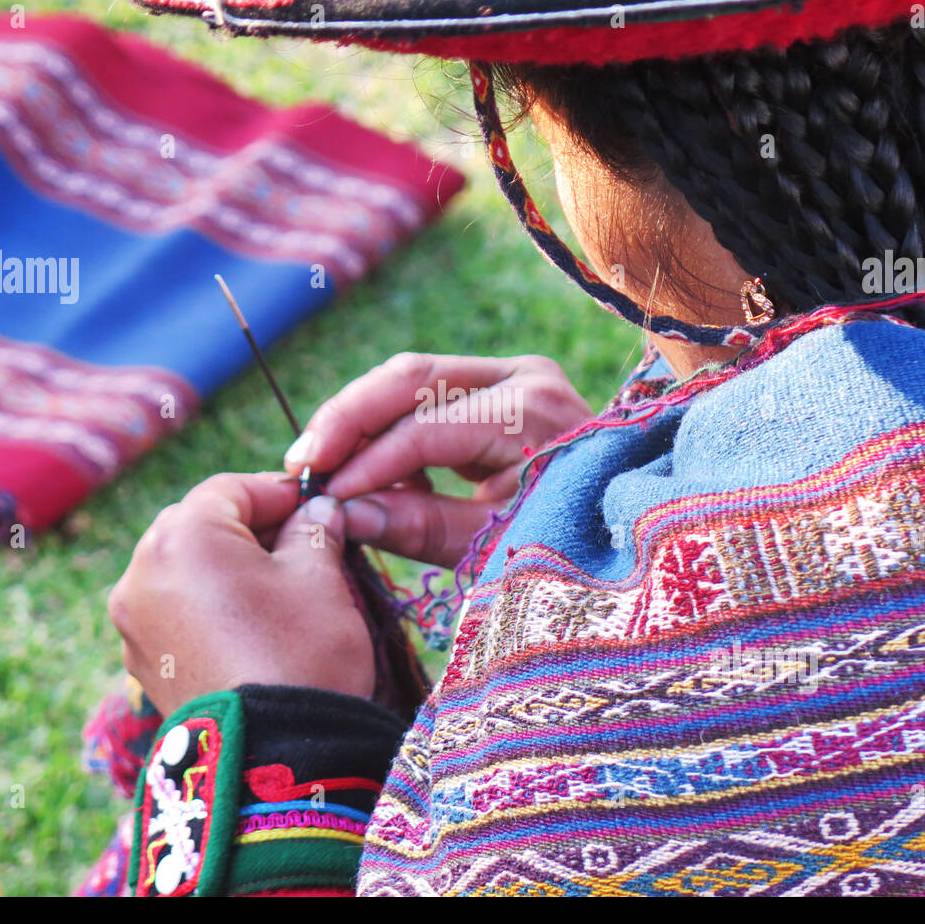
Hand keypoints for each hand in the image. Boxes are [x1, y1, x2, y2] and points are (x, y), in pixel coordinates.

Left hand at [107, 473, 372, 716]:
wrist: (272, 755)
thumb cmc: (301, 651)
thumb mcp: (320, 577)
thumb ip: (314, 528)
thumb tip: (316, 509)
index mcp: (183, 535)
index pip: (231, 489)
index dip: (278, 493)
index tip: (315, 508)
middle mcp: (141, 570)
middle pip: (199, 525)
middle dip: (249, 530)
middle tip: (300, 547)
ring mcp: (132, 620)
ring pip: (183, 568)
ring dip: (225, 568)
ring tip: (276, 592)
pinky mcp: (140, 661)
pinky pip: (173, 611)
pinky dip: (206, 607)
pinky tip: (249, 627)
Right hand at [284, 353, 591, 566]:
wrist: (625, 535)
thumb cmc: (569, 547)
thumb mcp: (496, 547)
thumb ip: (423, 527)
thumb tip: (343, 514)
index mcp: (531, 413)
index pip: (425, 428)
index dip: (366, 464)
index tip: (321, 499)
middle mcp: (523, 377)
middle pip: (409, 377)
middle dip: (346, 419)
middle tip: (299, 464)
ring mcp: (513, 376)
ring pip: (411, 378)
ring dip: (360, 419)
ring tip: (318, 468)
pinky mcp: (499, 389)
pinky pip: (427, 395)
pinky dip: (389, 427)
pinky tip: (365, 471)